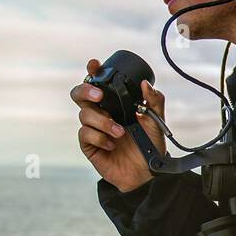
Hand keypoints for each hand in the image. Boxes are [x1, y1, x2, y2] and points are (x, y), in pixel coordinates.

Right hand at [71, 59, 167, 191]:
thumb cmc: (150, 144)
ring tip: (120, 132)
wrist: (147, 172)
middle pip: (79, 94)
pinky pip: (85, 134)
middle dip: (86, 90)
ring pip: (84, 114)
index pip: (99, 83)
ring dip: (103, 122)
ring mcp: (93, 129)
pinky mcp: (89, 145)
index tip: (95, 64)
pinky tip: (112, 145)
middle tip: (100, 95)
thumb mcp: (156, 120)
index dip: (93, 71)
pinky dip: (99, 137)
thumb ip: (154, 100)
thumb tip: (145, 84)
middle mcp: (101, 113)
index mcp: (114, 104)